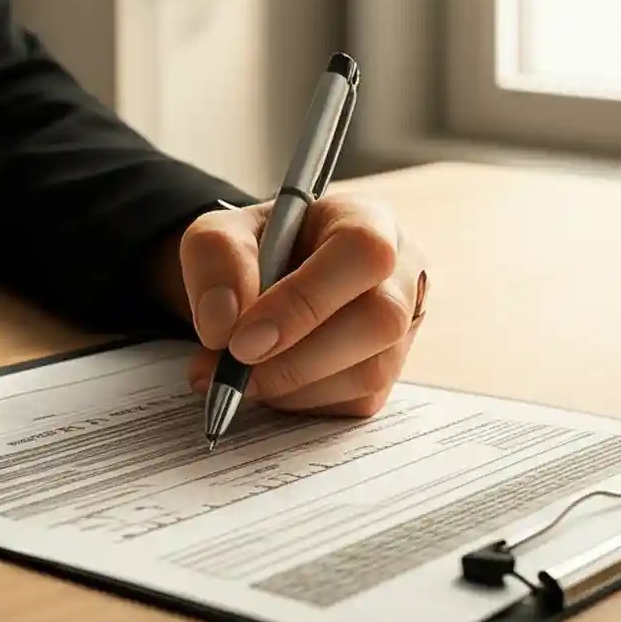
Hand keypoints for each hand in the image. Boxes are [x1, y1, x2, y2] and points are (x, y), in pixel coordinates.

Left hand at [174, 193, 427, 416]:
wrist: (273, 276)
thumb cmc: (259, 248)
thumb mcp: (221, 233)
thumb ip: (216, 260)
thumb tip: (223, 325)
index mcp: (367, 219)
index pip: (361, 253)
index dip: (305, 301)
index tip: (242, 340)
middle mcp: (400, 271)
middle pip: (379, 321)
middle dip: (297, 358)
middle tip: (234, 370)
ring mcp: (404, 326)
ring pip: (369, 372)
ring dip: (292, 386)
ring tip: (238, 375)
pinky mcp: (390, 372)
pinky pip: (353, 401)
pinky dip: (299, 401)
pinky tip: (268, 380)